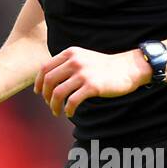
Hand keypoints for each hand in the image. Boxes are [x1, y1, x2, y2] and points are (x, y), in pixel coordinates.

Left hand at [35, 47, 150, 118]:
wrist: (127, 68)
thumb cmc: (104, 67)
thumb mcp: (83, 57)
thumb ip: (68, 64)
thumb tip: (50, 80)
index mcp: (70, 53)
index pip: (45, 68)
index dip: (38, 82)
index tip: (38, 93)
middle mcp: (74, 61)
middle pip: (48, 81)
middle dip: (45, 95)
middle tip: (49, 104)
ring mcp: (83, 74)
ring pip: (57, 92)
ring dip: (53, 105)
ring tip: (56, 112)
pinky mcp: (92, 86)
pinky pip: (72, 101)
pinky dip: (68, 110)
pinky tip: (70, 113)